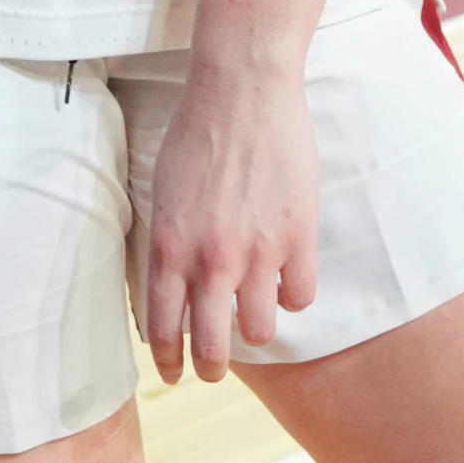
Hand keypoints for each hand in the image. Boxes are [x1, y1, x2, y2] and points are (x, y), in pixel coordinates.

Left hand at [140, 56, 318, 381]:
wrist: (244, 88)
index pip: (162, 328)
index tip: (171, 374)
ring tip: (254, 316)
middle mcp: (211, 259)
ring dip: (255, 329)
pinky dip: (294, 296)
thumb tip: (171, 290)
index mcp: (170, 247)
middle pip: (212, 347)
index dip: (167, 361)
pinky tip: (288, 279)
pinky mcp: (299, 237)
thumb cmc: (197, 132)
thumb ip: (169, 245)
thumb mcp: (163, 192)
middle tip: (212, 370)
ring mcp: (258, 251)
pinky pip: (301, 297)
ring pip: (260, 330)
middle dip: (209, 368)